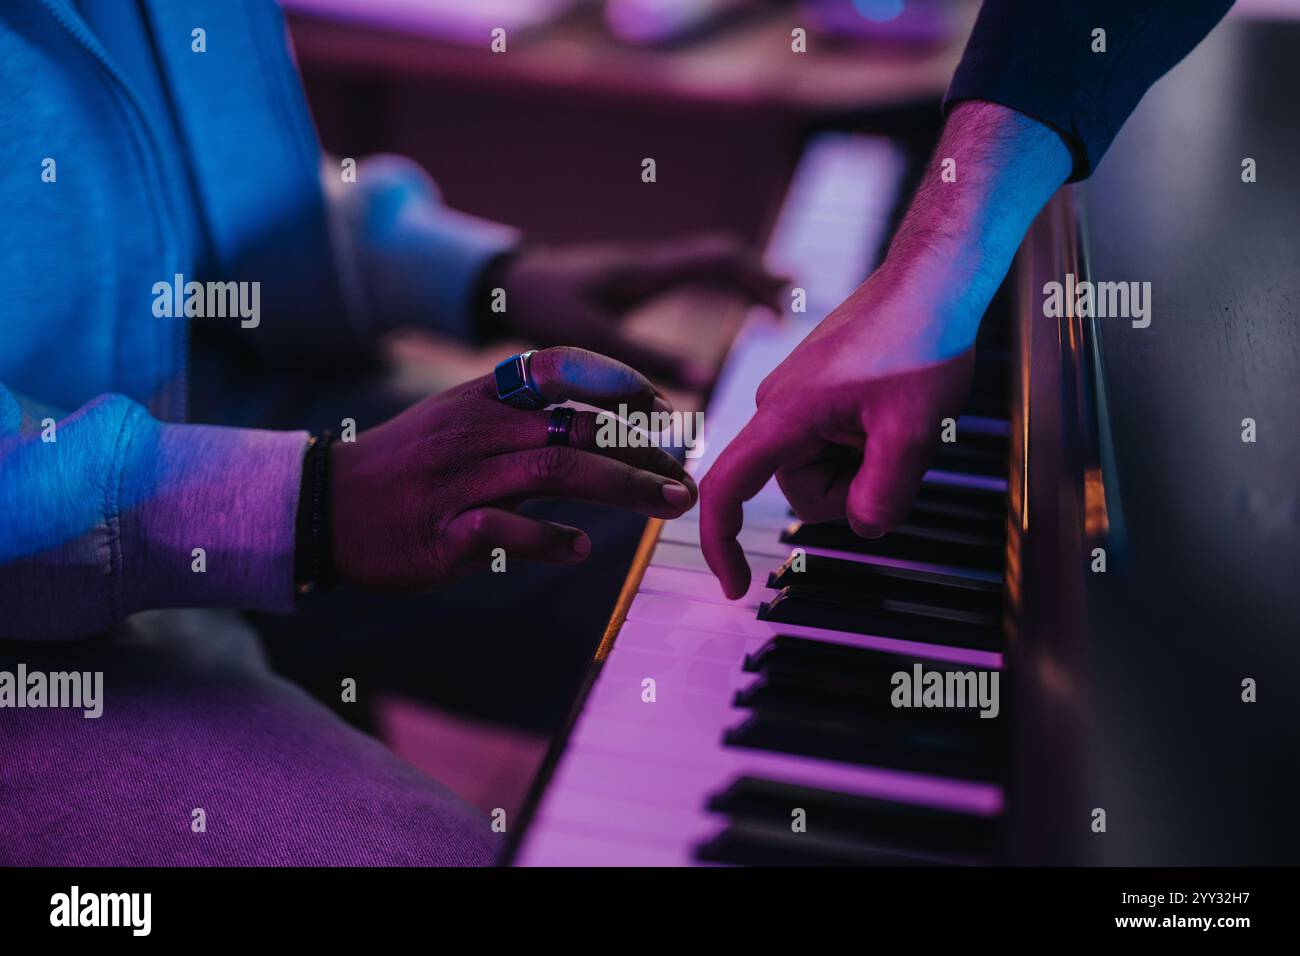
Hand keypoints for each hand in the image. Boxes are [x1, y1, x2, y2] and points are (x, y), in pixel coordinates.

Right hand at [330, 347, 696, 591]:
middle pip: (578, 429)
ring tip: (668, 505)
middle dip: (644, 451)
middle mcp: (477, 430)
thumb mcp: (460, 422)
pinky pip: (505, 529)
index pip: (564, 372)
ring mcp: (459, 480)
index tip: (664, 410)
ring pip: (556, 471)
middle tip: (685, 476)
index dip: (621, 385)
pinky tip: (581, 550)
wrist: (324, 506)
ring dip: (623, 488)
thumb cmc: (407, 468)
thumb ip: (524, 423)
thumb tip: (600, 433)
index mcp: (483, 398)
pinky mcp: (442, 531)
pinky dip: (549, 539)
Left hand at [497, 234, 785, 386]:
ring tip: (778, 308)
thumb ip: (644, 363)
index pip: (718, 260)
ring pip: (713, 262)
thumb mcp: (590, 340)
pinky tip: (738, 308)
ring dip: (747, 280)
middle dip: (762, 278)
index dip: (757, 280)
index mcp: (647, 270)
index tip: (781, 313)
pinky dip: (726, 285)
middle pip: (724, 256)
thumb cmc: (542, 307)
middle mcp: (654, 262)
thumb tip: (704, 381)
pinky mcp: (642, 279)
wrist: (508, 282)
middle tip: (792, 311)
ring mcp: (649, 267)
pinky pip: (697, 272)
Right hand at [698, 101, 1071, 598]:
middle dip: (853, 489)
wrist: (933, 281)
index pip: (727, 489)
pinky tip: (892, 415)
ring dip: (864, 466)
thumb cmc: (921, 337)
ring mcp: (796, 402)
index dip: (722, 544)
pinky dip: (866, 448)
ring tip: (898, 423)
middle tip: (898, 447)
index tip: (734, 586)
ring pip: (822, 474)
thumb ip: (885, 493)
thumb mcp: (913, 430)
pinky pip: (833, 448)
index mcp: (785, 414)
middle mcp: (777, 408)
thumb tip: (864, 527)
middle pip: (801, 492)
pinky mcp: (816, 398)